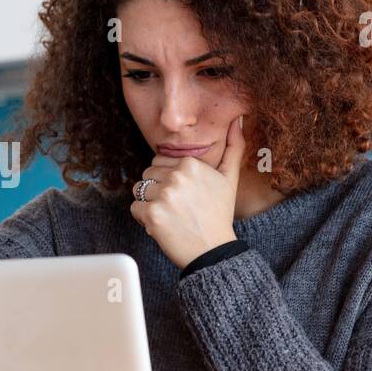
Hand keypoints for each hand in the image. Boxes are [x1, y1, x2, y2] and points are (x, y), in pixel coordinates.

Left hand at [130, 115, 244, 269]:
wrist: (213, 251)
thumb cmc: (219, 214)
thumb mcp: (230, 178)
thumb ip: (234, 147)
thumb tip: (237, 120)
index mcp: (192, 164)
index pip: (160, 161)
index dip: (167, 179)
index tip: (183, 195)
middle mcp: (177, 176)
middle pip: (148, 174)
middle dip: (157, 189)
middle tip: (176, 207)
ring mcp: (164, 195)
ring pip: (139, 189)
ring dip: (148, 202)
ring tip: (168, 214)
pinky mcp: (152, 214)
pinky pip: (134, 207)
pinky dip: (143, 218)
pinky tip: (161, 224)